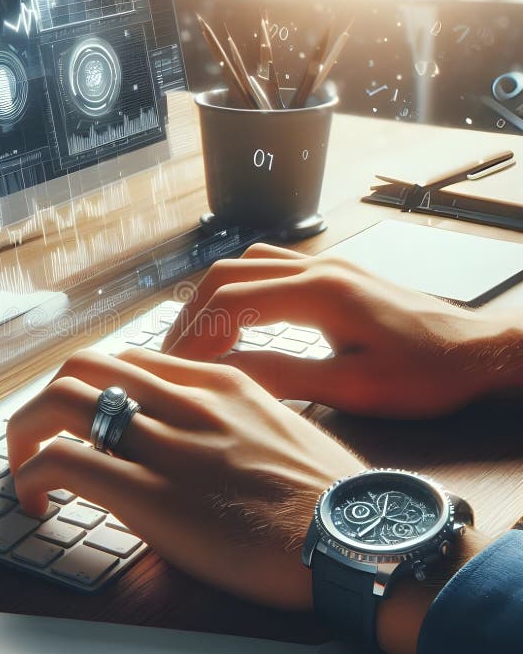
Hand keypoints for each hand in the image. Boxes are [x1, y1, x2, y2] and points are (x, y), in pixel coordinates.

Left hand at [7, 347, 364, 609]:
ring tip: (22, 463)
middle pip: (83, 365)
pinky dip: (34, 472)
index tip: (78, 416)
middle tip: (35, 432)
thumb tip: (187, 430)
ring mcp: (168, 444)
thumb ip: (226, 417)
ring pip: (62, 401)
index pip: (127, 360)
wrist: (358, 537)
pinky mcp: (152, 495)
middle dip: (43, 396)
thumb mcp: (277, 427)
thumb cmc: (328, 492)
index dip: (88, 385)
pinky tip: (35, 497)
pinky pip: (67, 461)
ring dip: (25, 429)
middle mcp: (185, 401)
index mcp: (217, 381)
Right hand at [162, 243, 520, 417]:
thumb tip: (224, 375)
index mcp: (320, 294)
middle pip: (227, 275)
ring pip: (245, 265)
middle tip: (173, 356)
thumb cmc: (427, 375)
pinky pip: (268, 269)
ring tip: (197, 339)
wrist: (480, 353)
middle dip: (192, 315)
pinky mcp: (334, 275)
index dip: (194, 337)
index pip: (230, 303)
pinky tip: (238, 320)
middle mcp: (317, 268)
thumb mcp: (356, 388)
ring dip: (212, 299)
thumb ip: (286, 376)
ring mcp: (325, 267)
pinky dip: (239, 291)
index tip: (175, 370)